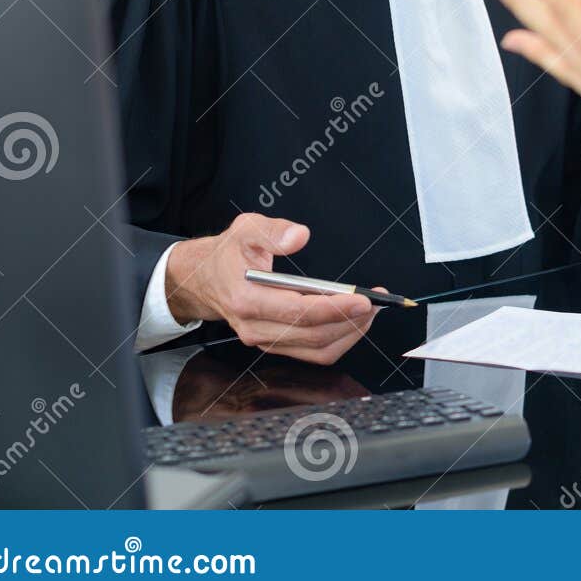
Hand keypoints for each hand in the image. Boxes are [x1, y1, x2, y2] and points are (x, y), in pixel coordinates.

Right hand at [164, 212, 380, 364]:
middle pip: (313, 336)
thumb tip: (299, 236)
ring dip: (350, 333)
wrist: (203, 279)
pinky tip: (355, 320)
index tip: (363, 299)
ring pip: (317, 349)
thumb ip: (273, 230)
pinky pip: (313, 351)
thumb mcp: (245, 229)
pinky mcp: (276, 343)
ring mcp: (265, 340)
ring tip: (372, 311)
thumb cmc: (228, 255)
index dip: (333, 309)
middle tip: (377, 303)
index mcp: (246, 300)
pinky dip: (340, 339)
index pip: (297, 313)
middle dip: (351, 321)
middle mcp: (255, 328)